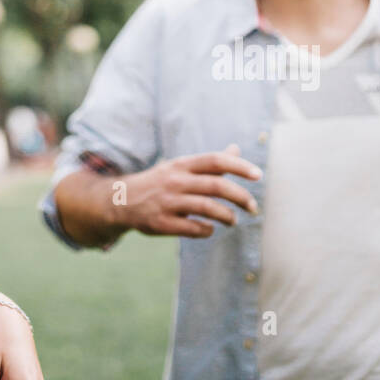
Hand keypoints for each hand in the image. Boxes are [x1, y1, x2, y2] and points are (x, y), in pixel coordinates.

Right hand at [125, 143, 261, 236]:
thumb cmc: (160, 183)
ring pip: (206, 208)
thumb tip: (236, 149)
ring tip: (233, 220)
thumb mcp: (180, 167)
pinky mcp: (161, 223)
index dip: (238, 165)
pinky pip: (191, 228)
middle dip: (240, 197)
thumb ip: (210, 163)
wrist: (121, 200)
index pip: (214, 160)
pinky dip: (206, 230)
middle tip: (253, 208)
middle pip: (216, 185)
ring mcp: (167, 202)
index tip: (258, 175)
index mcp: (181, 165)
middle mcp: (175, 181)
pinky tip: (210, 229)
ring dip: (227, 216)